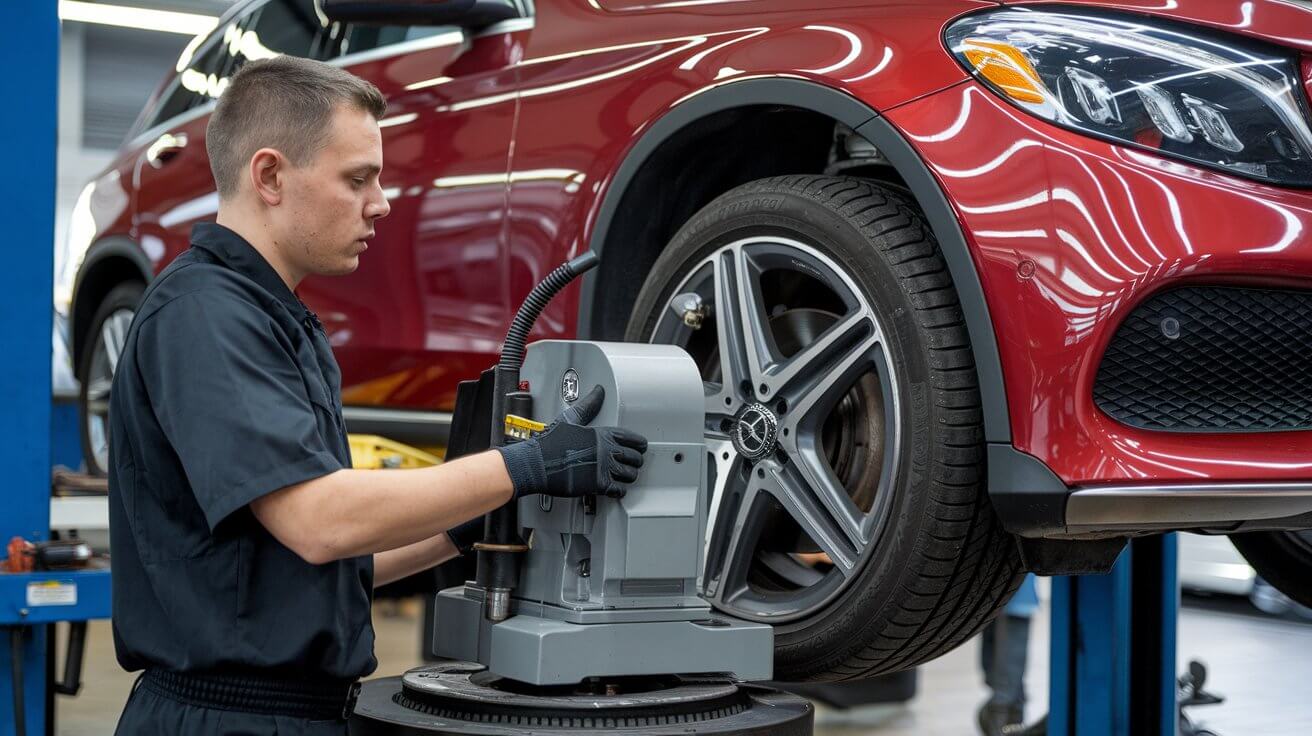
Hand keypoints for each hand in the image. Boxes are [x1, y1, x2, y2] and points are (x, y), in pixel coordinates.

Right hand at [496, 386, 647, 498]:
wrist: (535, 463)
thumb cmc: (549, 443)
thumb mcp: (570, 419)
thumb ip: (588, 406)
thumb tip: (598, 392)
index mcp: (602, 434)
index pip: (632, 438)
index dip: (639, 444)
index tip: (640, 447)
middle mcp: (606, 450)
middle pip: (635, 458)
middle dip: (635, 461)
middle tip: (632, 463)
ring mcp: (603, 468)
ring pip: (630, 475)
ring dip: (629, 476)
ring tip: (624, 476)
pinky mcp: (597, 485)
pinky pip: (619, 490)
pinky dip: (619, 491)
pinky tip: (615, 489)